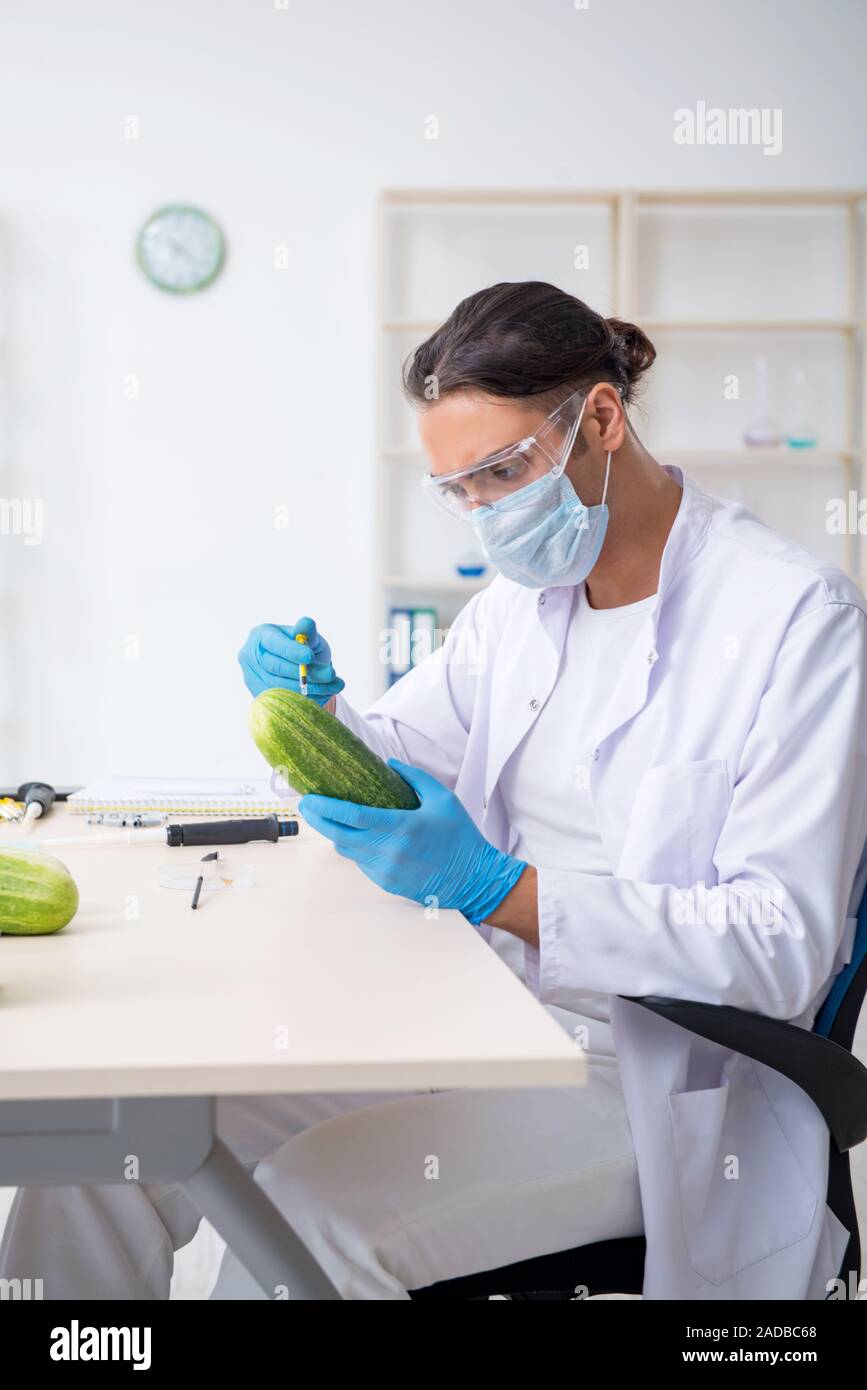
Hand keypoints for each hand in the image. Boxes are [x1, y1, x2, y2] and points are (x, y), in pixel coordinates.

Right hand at [238, 617, 344, 702]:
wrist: (298, 668)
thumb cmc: (304, 648)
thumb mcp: (309, 637)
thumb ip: (308, 632)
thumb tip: (307, 624)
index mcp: (261, 636)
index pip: (275, 644)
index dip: (292, 651)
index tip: (310, 657)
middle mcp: (251, 658)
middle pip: (277, 668)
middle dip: (307, 673)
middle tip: (331, 674)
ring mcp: (253, 679)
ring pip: (281, 688)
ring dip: (311, 689)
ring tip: (335, 685)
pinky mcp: (260, 697)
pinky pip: (283, 701)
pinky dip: (306, 699)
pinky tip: (325, 695)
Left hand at [299, 759, 525, 925]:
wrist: (473, 878)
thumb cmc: (460, 837)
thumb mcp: (442, 799)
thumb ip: (415, 778)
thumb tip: (389, 764)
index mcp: (401, 827)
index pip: (352, 816)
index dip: (326, 807)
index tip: (310, 798)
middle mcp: (389, 852)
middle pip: (339, 835)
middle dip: (318, 820)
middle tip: (307, 806)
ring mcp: (385, 871)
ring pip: (347, 850)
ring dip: (336, 834)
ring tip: (332, 818)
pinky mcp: (386, 884)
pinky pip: (361, 863)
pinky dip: (356, 848)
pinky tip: (361, 836)